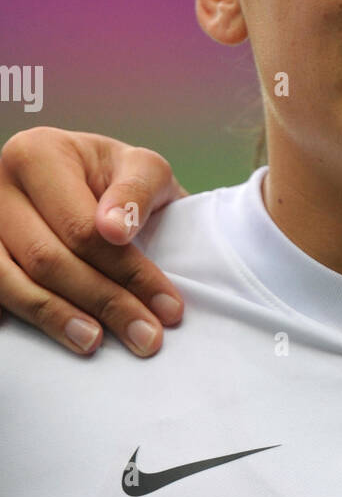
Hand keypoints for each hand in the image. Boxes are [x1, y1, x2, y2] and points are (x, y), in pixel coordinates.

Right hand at [0, 128, 187, 355]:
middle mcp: (0, 184)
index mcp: (37, 153)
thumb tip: (114, 230)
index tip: (169, 308)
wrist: (90, 184)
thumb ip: (136, 191)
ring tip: (96, 343)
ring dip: (56, 318)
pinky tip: (52, 339)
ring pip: (11, 282)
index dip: (127, 272)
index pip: (82, 228)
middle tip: (147, 338)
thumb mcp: (143, 169)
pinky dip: (22, 316)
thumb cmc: (118, 179)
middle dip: (103, 303)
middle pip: (47, 258)